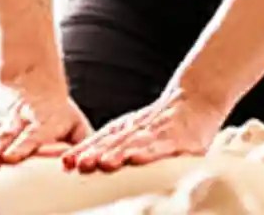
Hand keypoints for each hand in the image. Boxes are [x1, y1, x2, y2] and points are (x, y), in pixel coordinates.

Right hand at [0, 82, 91, 176]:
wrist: (32, 82)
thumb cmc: (57, 112)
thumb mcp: (75, 123)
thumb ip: (82, 144)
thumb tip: (89, 163)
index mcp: (44, 122)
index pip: (33, 134)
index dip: (22, 145)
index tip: (11, 157)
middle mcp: (20, 122)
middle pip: (6, 138)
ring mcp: (3, 123)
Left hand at [61, 89, 226, 172]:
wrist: (197, 98)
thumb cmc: (164, 120)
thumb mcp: (136, 128)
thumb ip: (114, 144)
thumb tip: (81, 162)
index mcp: (127, 129)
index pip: (101, 139)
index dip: (84, 150)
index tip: (66, 163)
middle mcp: (138, 130)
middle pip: (114, 142)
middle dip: (96, 153)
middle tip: (80, 165)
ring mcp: (158, 133)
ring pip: (135, 143)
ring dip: (118, 153)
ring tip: (104, 163)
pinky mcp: (178, 139)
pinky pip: (162, 146)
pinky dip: (149, 152)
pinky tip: (138, 159)